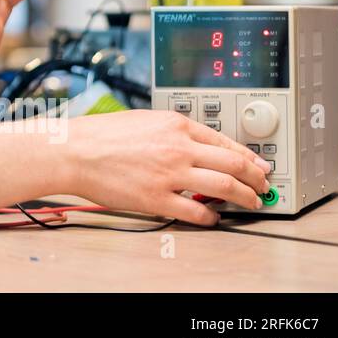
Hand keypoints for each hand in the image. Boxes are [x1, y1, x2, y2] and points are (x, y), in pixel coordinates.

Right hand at [65, 109, 272, 223]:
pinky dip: (211, 217)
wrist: (73, 150)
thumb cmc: (101, 135)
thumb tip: (200, 146)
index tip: (260, 166)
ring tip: (251, 203)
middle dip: (256, 179)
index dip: (250, 158)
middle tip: (263, 186)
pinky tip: (212, 217)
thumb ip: (174, 132)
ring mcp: (169, 174)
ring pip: (224, 188)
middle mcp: (178, 148)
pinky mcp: (157, 198)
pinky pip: (196, 212)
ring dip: (244, 198)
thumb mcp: (144, 120)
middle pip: (234, 165)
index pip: (226, 143)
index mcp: (175, 125)